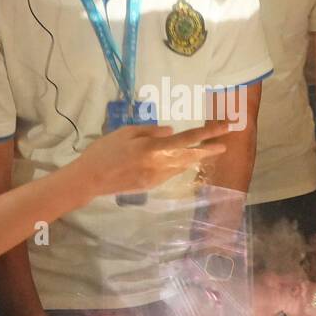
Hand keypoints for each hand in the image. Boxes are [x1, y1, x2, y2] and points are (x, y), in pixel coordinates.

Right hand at [73, 122, 229, 197]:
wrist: (91, 178)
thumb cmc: (104, 150)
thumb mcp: (126, 132)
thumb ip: (150, 131)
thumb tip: (172, 130)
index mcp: (153, 147)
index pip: (187, 139)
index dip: (207, 134)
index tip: (223, 129)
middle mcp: (159, 164)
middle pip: (190, 156)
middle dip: (208, 150)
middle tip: (224, 145)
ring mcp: (156, 177)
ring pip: (182, 166)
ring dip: (195, 159)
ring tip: (207, 152)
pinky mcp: (151, 186)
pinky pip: (170, 173)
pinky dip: (179, 165)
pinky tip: (184, 161)